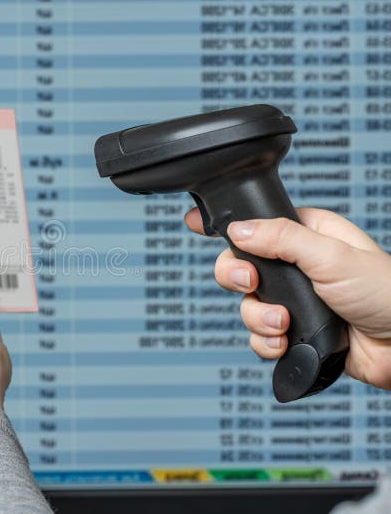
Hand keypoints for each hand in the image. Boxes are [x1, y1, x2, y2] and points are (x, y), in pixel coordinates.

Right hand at [185, 207, 390, 389]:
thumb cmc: (387, 294)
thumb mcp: (332, 256)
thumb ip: (282, 238)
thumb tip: (239, 229)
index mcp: (307, 236)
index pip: (257, 224)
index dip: (227, 226)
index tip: (195, 224)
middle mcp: (297, 267)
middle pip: (240, 266)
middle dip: (239, 279)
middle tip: (249, 282)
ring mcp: (295, 301)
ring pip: (247, 306)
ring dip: (259, 318)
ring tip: (284, 324)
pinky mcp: (296, 333)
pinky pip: (260, 336)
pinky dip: (266, 342)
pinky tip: (285, 343)